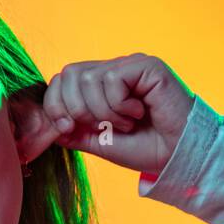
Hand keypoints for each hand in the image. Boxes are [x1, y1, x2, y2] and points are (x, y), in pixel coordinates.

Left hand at [16, 54, 194, 176]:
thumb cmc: (145, 149)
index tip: (67, 129)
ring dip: (103, 112)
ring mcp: (130, 66)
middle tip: (100, 128)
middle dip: (76, 109)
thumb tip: (46, 122)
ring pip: (89, 79)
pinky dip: (119, 105)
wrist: (177, 157)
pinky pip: (113, 79)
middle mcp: (115, 70)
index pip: (62, 79)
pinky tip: (139, 113)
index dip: (55, 104)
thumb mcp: (99, 142)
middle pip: (70, 74)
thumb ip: (73, 131)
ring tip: (126, 124)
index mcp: (101, 86)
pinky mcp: (147, 66)